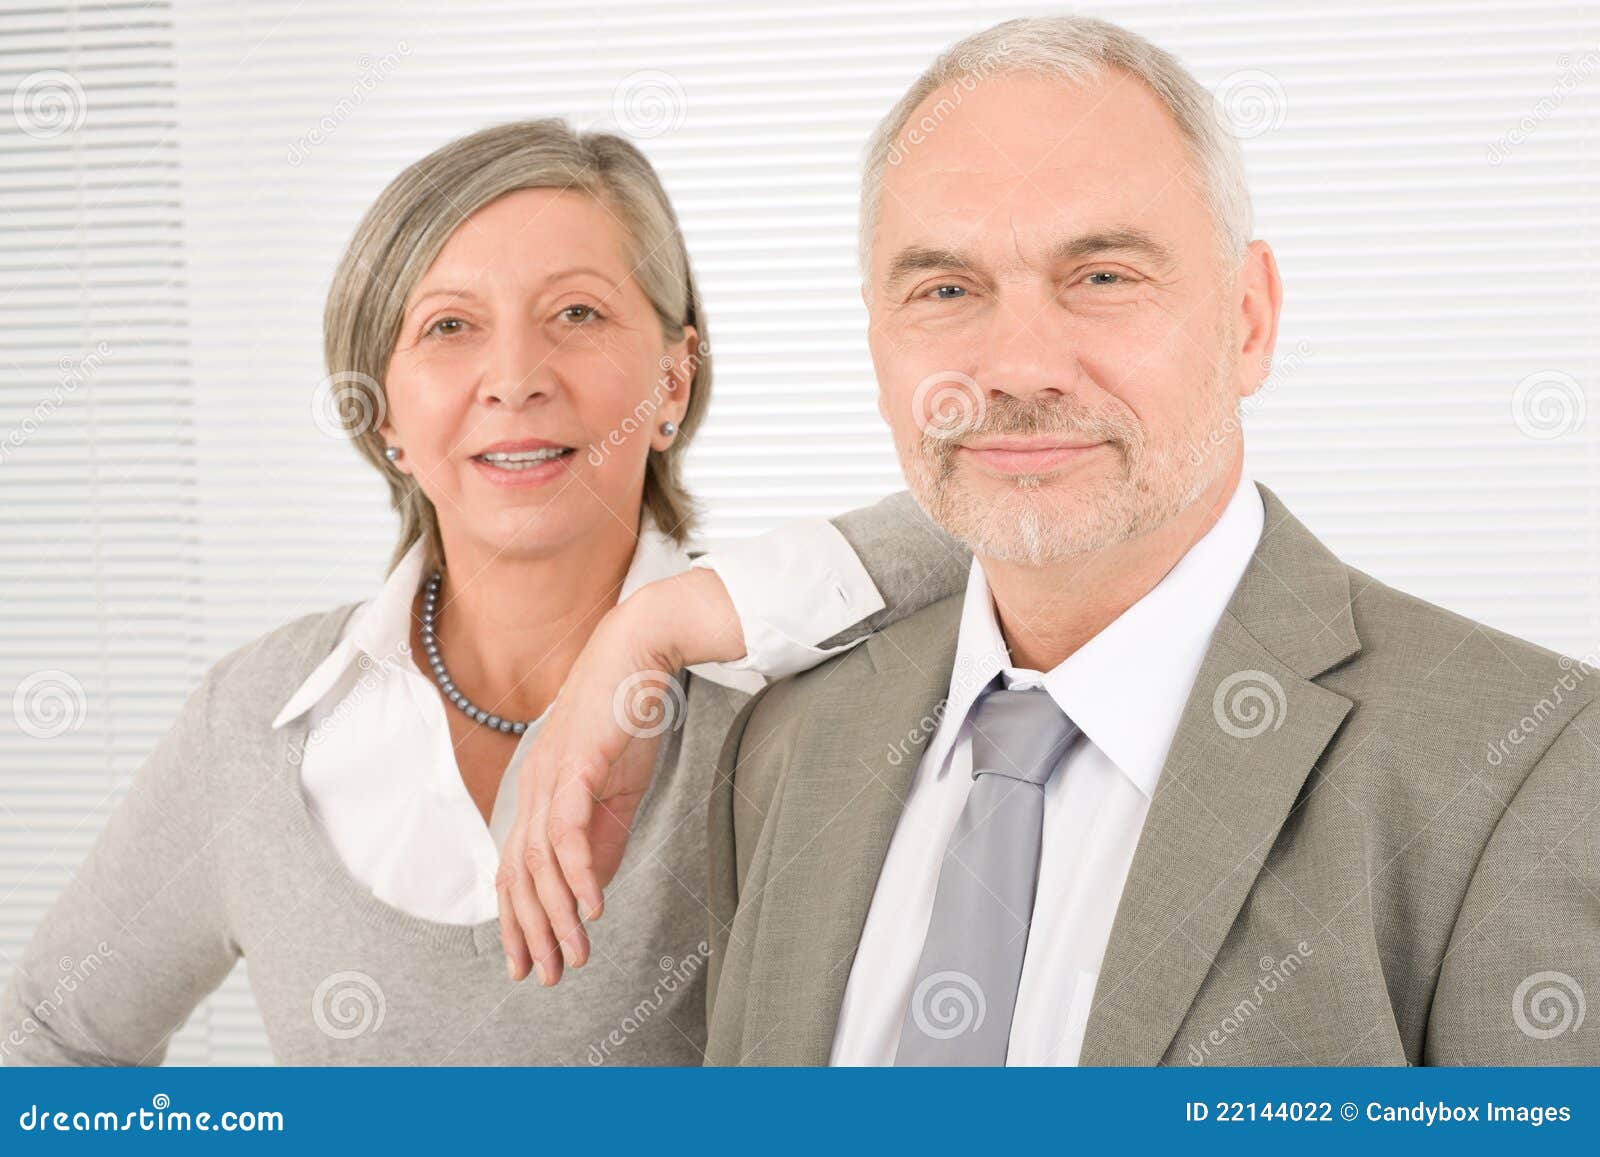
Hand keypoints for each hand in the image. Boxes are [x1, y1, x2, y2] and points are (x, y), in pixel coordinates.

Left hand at [497, 566, 745, 984]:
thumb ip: (601, 834)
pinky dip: (576, 874)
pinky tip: (591, 907)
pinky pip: (567, 833)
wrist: (639, 648)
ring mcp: (550, 777)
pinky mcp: (575, 766)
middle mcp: (534, 788)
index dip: (519, 920)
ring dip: (555, 916)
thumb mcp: (616, 785)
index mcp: (540, 793)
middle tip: (547, 976)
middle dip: (530, 933)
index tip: (531, 963)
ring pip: (538, 863)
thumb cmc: (627, 711)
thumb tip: (590, 886)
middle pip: (518, 876)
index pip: (516, 869)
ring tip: (574, 955)